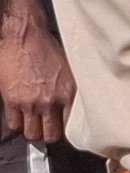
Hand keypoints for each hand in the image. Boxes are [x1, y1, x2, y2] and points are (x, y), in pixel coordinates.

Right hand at [0, 12, 73, 144]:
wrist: (23, 37)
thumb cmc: (47, 48)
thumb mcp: (69, 68)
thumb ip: (70, 89)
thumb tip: (75, 105)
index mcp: (69, 92)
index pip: (71, 125)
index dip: (67, 129)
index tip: (64, 129)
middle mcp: (50, 101)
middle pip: (50, 135)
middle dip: (49, 134)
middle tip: (48, 129)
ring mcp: (30, 103)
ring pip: (31, 134)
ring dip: (33, 130)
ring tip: (35, 123)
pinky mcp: (11, 102)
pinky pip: (14, 125)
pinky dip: (17, 123)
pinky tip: (21, 115)